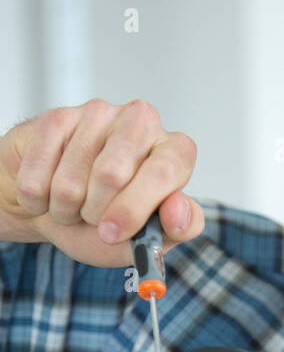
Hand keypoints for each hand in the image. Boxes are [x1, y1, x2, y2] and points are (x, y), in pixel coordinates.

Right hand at [0, 97, 202, 263]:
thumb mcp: (151, 237)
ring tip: (74, 204)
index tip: (114, 232)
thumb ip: (178, 229)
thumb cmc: (108, 221)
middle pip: (112, 175)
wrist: (53, 208)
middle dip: (96, 212)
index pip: (165, 171)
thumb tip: (177, 211)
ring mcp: (99, 114)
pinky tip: (48, 192)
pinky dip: (39, 199)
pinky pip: (37, 177)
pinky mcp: (58, 118)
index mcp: (173, 151)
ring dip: (66, 209)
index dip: (136, 208)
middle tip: (95, 218)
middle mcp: (141, 123)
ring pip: (71, 182)